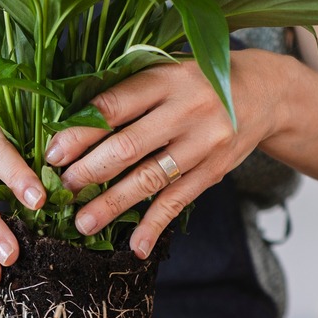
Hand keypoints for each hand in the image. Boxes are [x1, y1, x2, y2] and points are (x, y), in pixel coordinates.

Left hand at [46, 51, 287, 258]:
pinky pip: (179, 202)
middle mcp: (184, 110)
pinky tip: (135, 246)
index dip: (79, 132)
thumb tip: (71, 122)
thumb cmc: (198, 81)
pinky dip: (155, 225)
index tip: (53, 152)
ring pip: (150, 179)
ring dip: (113, 204)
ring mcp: (202, 143)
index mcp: (164, 79)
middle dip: (89, 171)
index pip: (114, 107)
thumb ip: (128, 91)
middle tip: (62, 189)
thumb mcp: (166, 71)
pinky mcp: (214, 170)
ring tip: (83, 223)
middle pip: (128, 146)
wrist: (264, 92)